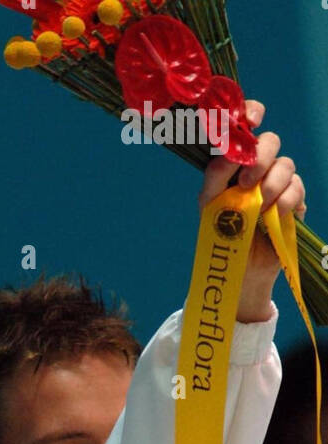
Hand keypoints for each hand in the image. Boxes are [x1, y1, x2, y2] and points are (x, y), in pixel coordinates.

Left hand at [198, 101, 305, 323]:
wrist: (239, 269)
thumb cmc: (221, 234)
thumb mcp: (210, 205)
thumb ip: (215, 177)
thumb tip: (229, 154)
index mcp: (235, 161)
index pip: (247, 125)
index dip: (251, 113)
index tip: (252, 119)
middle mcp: (258, 166)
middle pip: (270, 141)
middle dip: (260, 158)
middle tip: (246, 183)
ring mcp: (278, 182)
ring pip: (285, 164)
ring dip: (271, 185)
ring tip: (258, 209)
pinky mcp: (293, 200)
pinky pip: (296, 188)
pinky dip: (285, 201)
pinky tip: (273, 216)